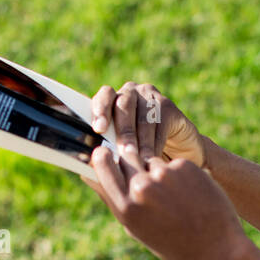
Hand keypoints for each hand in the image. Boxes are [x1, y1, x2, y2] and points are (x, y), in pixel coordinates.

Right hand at [83, 145, 249, 259]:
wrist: (216, 249)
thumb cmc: (173, 243)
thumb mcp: (137, 228)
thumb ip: (115, 200)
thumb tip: (87, 174)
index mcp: (126, 208)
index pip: (102, 168)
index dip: (102, 158)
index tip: (102, 153)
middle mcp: (142, 188)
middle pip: (124, 158)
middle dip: (128, 160)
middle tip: (140, 170)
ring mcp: (164, 175)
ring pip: (150, 159)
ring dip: (156, 170)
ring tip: (174, 197)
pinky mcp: (185, 166)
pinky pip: (173, 163)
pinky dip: (178, 174)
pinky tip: (189, 193)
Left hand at [89, 81, 206, 166]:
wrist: (172, 165)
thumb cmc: (137, 163)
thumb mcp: (119, 160)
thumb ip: (103, 157)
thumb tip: (87, 161)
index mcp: (111, 102)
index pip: (103, 98)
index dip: (100, 110)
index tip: (98, 129)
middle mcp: (129, 94)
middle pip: (123, 105)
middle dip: (123, 132)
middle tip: (125, 153)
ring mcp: (149, 97)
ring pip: (143, 117)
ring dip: (141, 142)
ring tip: (140, 161)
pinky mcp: (168, 106)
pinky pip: (161, 122)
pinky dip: (157, 143)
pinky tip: (155, 159)